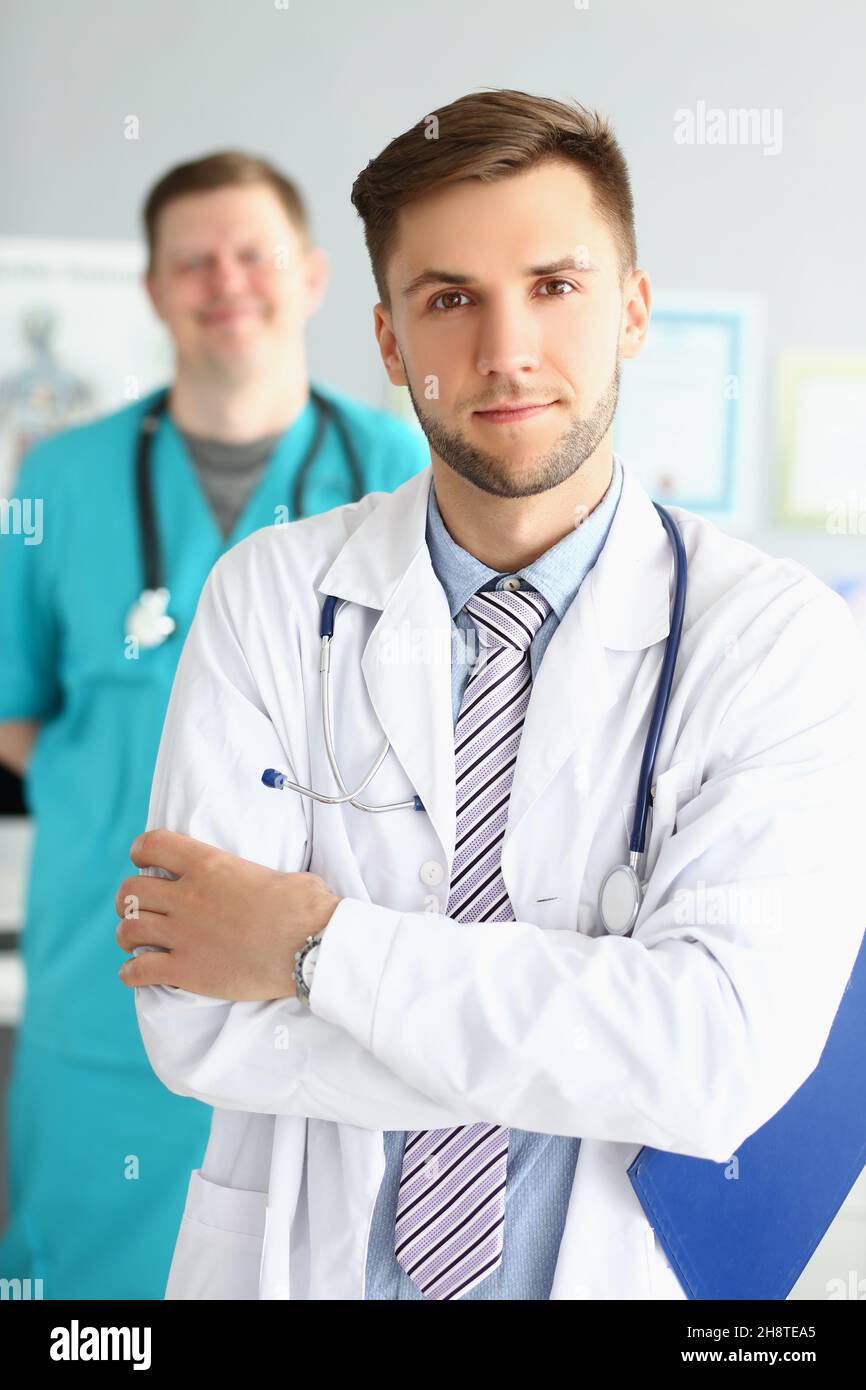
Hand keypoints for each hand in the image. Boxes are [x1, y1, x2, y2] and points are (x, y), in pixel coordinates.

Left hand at [115, 829, 340, 999]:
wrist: (310, 946)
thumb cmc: (305, 907)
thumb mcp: (278, 874)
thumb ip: (255, 875)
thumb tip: (266, 883)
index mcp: (208, 865)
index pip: (153, 845)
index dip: (141, 851)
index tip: (143, 860)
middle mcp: (187, 897)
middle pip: (131, 891)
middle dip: (129, 899)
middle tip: (140, 907)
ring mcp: (183, 936)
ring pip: (128, 931)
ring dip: (128, 935)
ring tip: (135, 941)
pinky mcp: (186, 971)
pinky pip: (139, 972)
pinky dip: (131, 973)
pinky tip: (136, 973)